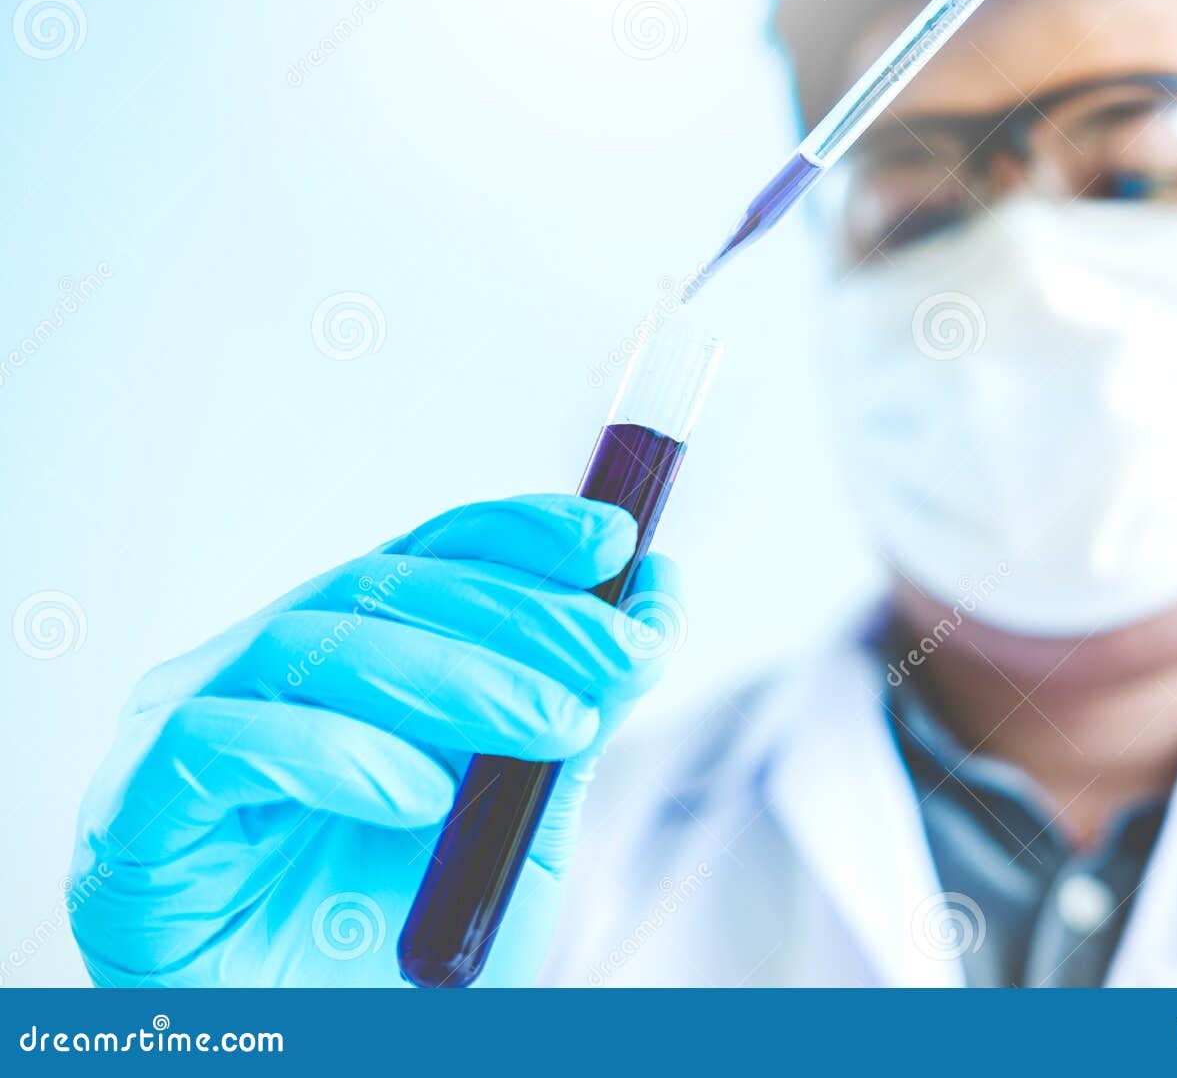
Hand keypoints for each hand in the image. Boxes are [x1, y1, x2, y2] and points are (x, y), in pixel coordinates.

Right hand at [69, 495, 676, 985]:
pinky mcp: (140, 811)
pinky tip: (420, 800)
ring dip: (455, 679)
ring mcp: (193, 730)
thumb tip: (652, 596)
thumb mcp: (527, 824)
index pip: (431, 556)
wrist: (325, 1061)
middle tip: (619, 654)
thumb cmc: (409, 949)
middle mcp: (265, 672)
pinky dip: (334, 756)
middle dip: (519, 615)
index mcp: (350, 658)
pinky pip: (222, 743)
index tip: (614, 539)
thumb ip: (576, 711)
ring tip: (554, 728)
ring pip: (314, 645)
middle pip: (384, 588)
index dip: (520, 535)